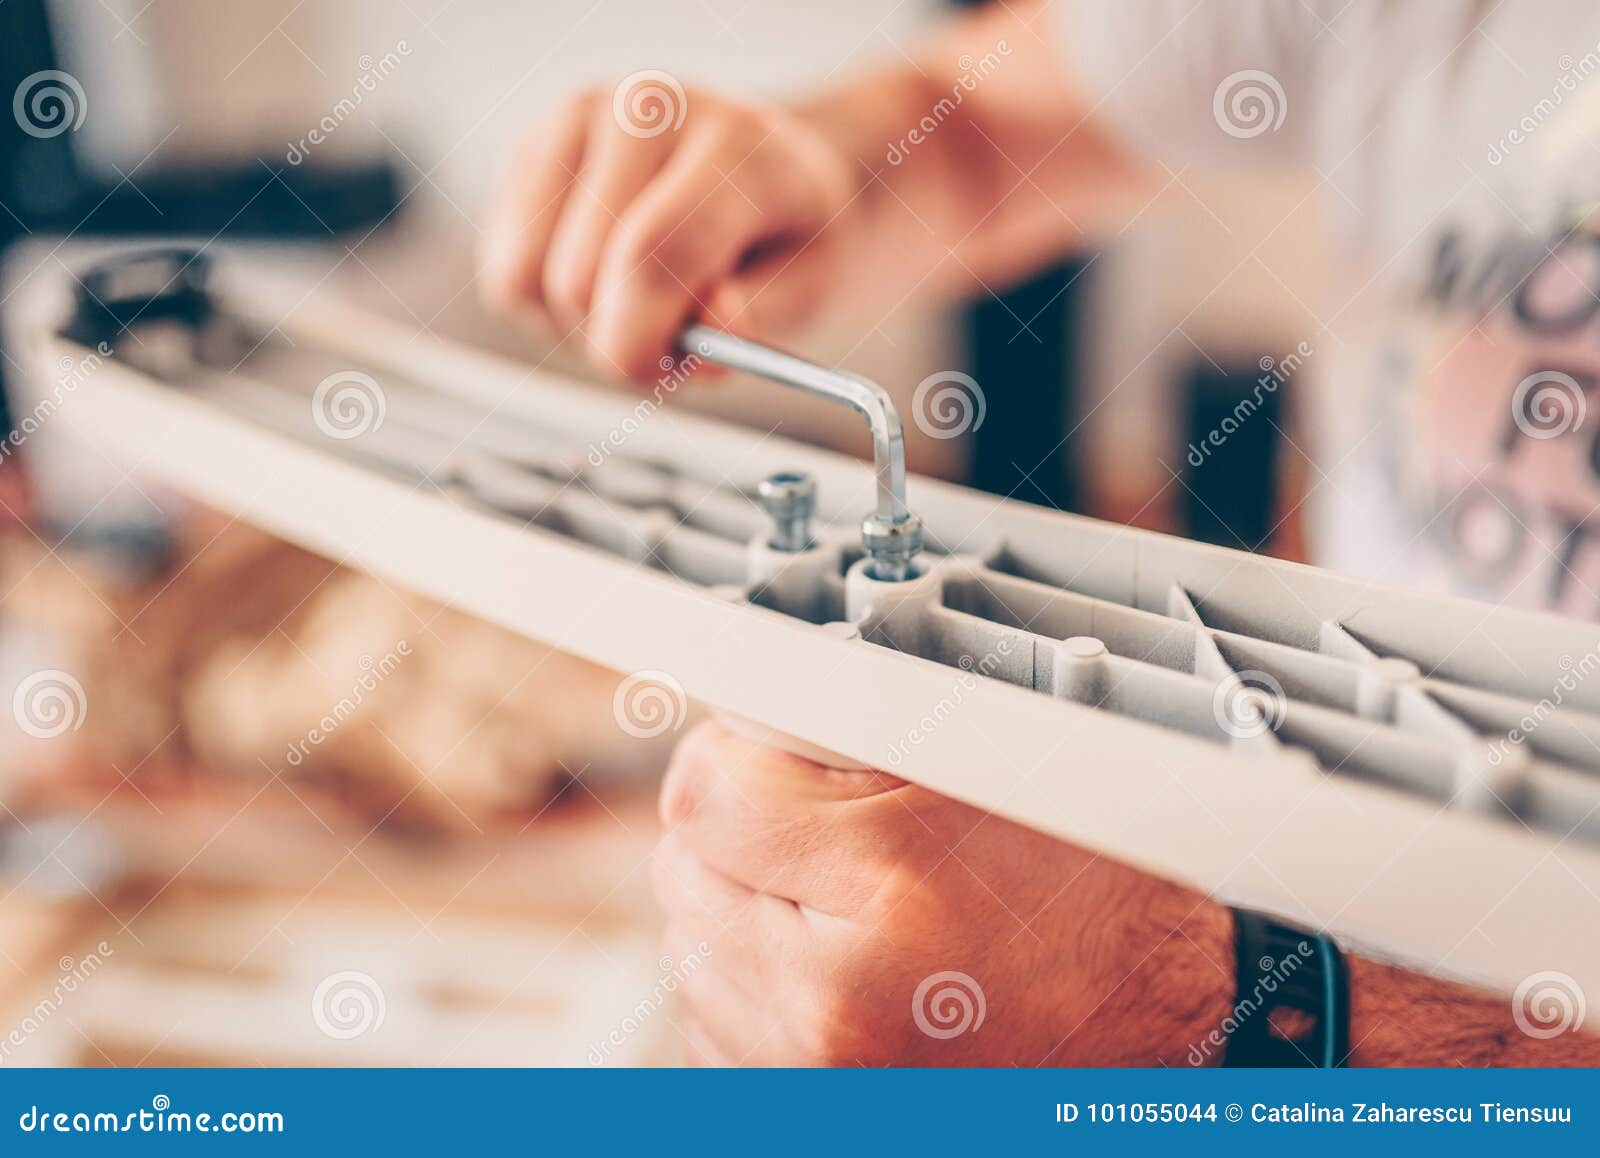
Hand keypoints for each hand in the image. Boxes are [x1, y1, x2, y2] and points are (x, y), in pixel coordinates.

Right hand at [479, 85, 858, 380]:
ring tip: (636, 304)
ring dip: (574, 325)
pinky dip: (544, 303)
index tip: (662, 373)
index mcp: (735, 141)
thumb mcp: (818, 282)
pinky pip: (505, 269)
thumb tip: (717, 323)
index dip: (642, 343)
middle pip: (580, 280)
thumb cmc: (791, 234)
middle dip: (618, 340)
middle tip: (671, 337)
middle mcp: (648, 109)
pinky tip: (601, 278)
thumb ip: (768, 311)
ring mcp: (579, 118)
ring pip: (527, 279)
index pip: (651, 254)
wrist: (766, 169)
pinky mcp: (531, 144)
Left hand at [652, 722, 1234, 1065]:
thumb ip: (864, 729)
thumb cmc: (1101, 904)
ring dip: (738, 910)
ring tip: (835, 900)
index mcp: (889, 884)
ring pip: (690, 949)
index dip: (731, 756)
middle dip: (734, 832)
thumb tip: (759, 705)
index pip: (705, 795)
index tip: (765, 755)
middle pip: (683, 872)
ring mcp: (812, 1071)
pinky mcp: (807, 1108)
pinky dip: (749, 986)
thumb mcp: (999, 775)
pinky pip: (713, 1024)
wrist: (1166, 1040)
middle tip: (812, 823)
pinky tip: (828, 963)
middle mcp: (831, 997)